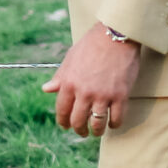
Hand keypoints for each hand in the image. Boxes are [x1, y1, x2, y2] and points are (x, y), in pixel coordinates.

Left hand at [42, 22, 142, 136]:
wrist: (115, 35)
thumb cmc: (91, 44)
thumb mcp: (70, 58)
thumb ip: (60, 77)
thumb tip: (46, 89)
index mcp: (69, 83)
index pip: (62, 110)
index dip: (63, 121)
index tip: (66, 126)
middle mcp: (84, 92)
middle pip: (78, 121)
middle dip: (79, 130)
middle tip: (82, 132)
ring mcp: (103, 95)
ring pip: (97, 124)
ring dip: (96, 132)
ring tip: (97, 132)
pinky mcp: (120, 95)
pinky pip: (117, 118)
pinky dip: (114, 124)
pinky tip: (113, 123)